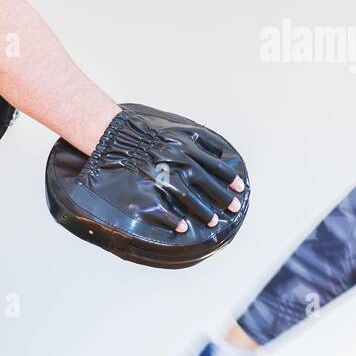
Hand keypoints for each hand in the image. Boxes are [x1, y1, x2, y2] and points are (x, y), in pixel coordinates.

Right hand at [87, 104, 245, 233]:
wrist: (116, 136)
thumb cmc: (147, 133)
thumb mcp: (178, 128)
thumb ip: (200, 139)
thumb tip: (221, 149)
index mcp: (187, 147)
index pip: (216, 166)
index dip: (230, 180)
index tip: (239, 189)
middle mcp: (178, 162)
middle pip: (207, 184)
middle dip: (223, 198)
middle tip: (234, 208)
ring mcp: (162, 176)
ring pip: (189, 198)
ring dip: (204, 212)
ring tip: (213, 222)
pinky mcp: (147, 189)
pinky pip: (164, 209)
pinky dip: (175, 220)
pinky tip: (184, 227)